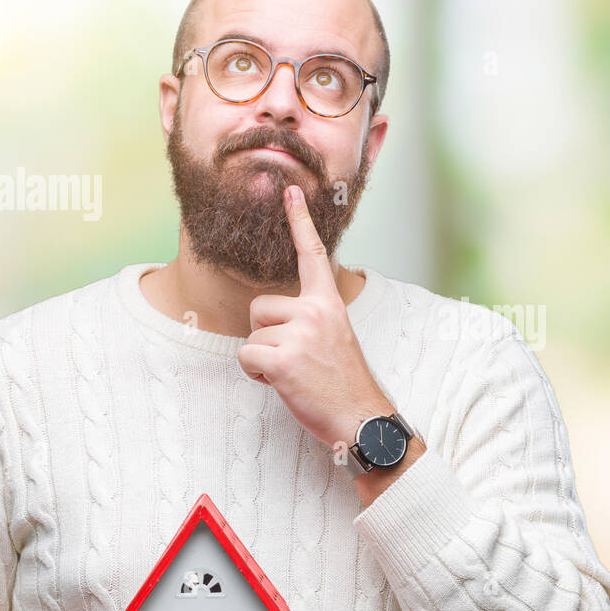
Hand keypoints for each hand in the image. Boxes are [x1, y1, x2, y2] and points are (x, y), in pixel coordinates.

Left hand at [238, 184, 392, 448]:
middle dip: (266, 335)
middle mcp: (315, 311)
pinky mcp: (283, 358)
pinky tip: (285, 384)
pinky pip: (247, 357)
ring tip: (296, 375)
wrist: (362, 419)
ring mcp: (300, 334)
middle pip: (260, 307)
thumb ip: (309, 320)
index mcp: (329, 303)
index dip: (299, 221)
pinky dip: (258, 375)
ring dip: (264, 360)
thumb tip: (274, 320)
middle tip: (298, 360)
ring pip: (252, 336)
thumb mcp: (335, 338)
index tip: (290, 191)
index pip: (313, 255)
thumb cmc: (345, 384)